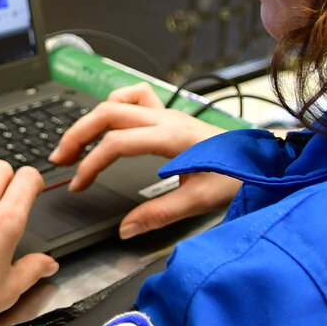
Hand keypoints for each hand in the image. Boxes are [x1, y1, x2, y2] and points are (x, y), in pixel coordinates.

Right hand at [49, 82, 242, 237]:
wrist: (266, 160)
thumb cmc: (240, 175)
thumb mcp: (201, 200)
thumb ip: (159, 215)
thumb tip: (125, 229)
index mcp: (171, 138)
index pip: (116, 143)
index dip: (91, 164)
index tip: (78, 185)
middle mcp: (166, 119)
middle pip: (107, 113)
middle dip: (77, 134)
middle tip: (60, 159)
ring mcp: (168, 114)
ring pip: (118, 100)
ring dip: (92, 118)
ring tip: (78, 142)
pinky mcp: (171, 116)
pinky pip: (136, 95)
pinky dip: (116, 104)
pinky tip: (110, 122)